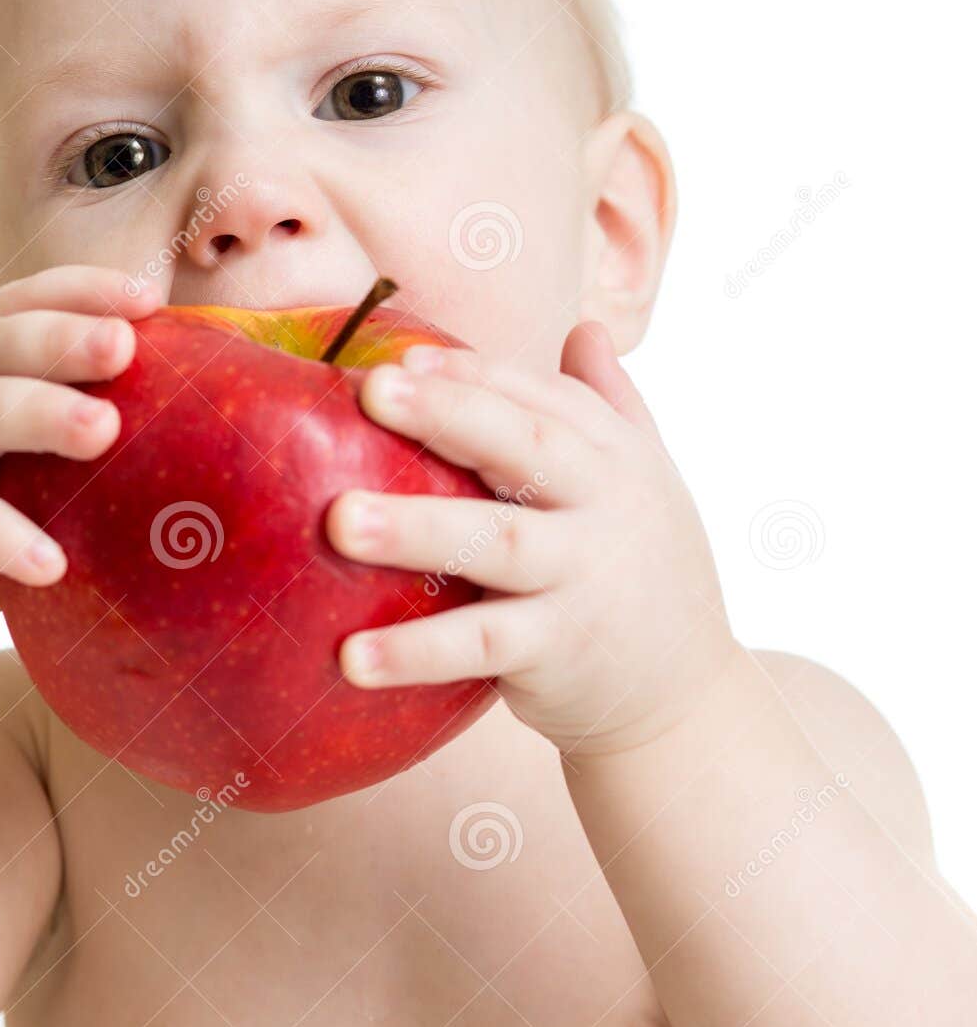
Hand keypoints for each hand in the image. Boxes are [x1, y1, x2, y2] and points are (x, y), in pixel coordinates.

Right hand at [0, 266, 158, 641]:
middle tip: (123, 346)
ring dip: (38, 415)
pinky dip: (3, 536)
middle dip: (61, 340)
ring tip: (102, 430)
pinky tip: (53, 563)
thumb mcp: (38, 450)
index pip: (23, 301)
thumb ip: (95, 412)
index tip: (149, 298)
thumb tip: (222, 399)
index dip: (80, 290)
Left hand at [326, 322, 739, 755]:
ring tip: (337, 520)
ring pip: (496, 543)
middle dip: (447, 413)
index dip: (467, 373)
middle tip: (369, 389)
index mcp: (612, 456)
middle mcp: (603, 506)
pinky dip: (417, 650)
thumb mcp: (645, 482)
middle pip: (522, 446)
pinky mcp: (561, 649)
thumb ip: (610, 405)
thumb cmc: (646, 574)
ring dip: (416, 529)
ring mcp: (583, 578)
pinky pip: (480, 644)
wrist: (689, 698)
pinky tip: (351, 656)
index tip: (398, 357)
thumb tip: (584, 327)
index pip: (535, 397)